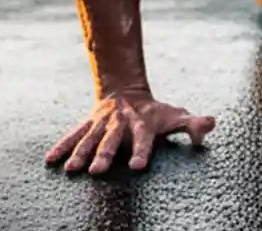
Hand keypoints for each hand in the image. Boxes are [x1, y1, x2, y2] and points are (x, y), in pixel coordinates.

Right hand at [45, 90, 215, 173]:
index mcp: (143, 122)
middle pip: (113, 139)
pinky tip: (51, 160)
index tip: (138, 166)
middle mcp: (121, 122)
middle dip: (105, 154)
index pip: (144, 137)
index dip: (142, 151)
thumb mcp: (177, 115)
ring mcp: (102, 122)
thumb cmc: (156, 112)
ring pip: (90, 137)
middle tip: (97, 171)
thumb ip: (194, 124)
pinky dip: (62, 146)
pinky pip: (73, 134)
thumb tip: (210, 125)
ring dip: (80, 153)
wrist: (127, 90)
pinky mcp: (88, 124)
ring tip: (72, 170)